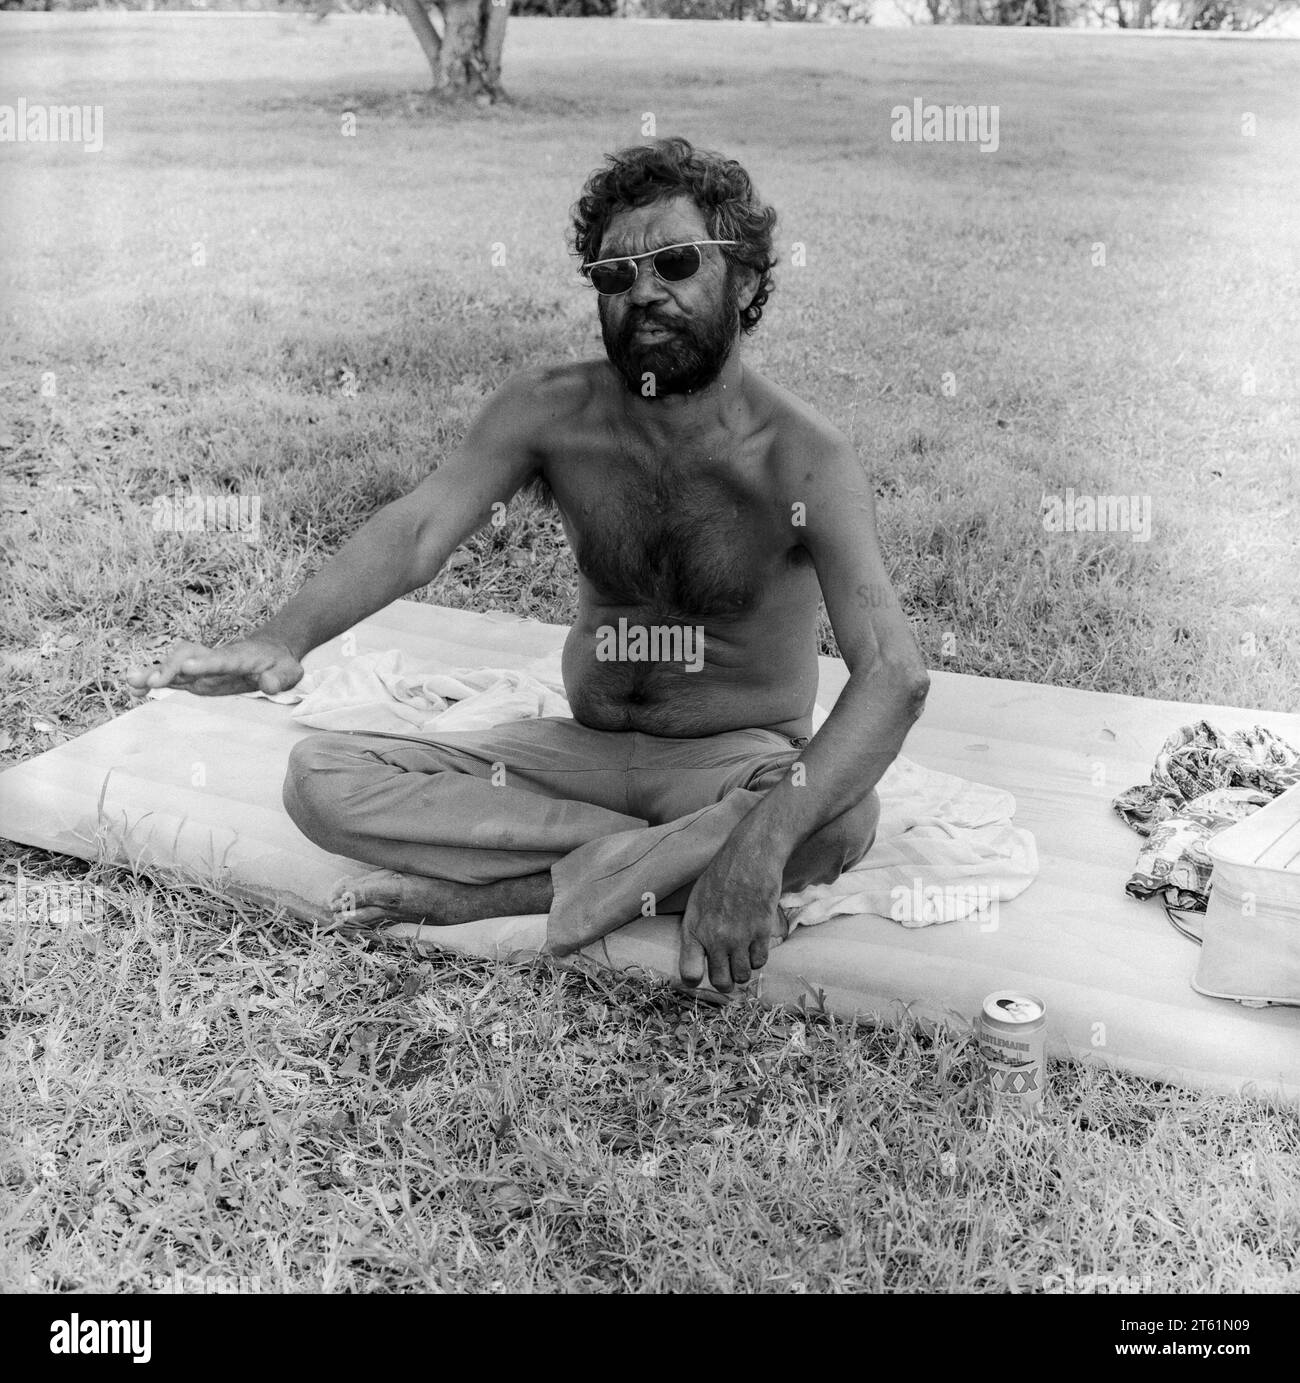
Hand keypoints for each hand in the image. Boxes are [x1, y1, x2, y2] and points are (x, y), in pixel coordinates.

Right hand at [126, 638, 303, 697]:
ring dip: (154, 671)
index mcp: (240, 657)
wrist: (269, 650)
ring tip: (131, 683)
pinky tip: (135, 689)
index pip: (221, 659)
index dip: (205, 663)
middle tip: (154, 682)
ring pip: (174, 663)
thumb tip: (270, 685)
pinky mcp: (196, 675)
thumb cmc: (280, 663)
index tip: (188, 667)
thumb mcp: (290, 672)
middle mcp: (215, 658)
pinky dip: (153, 680)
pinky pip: (172, 676)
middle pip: (189, 656)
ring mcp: (203, 666)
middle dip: (171, 668)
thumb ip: (281, 678)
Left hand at [678, 847, 784, 993]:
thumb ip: (698, 930)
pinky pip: (760, 961)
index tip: (701, 975)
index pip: (689, 974)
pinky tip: (755, 942)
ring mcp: (740, 937)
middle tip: (728, 971)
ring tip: (742, 954)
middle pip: (721, 982)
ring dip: (743, 968)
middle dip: (725, 981)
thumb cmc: (721, 875)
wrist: (750, 857)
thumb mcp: (697, 901)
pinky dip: (758, 956)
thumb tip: (701, 954)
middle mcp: (716, 938)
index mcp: (694, 929)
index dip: (695, 980)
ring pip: (743, 976)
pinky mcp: (761, 932)